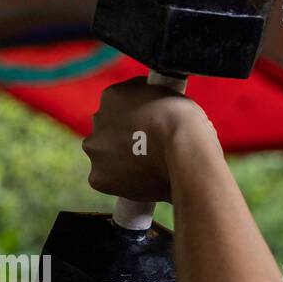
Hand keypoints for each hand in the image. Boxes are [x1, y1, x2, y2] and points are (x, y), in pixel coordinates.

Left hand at [81, 77, 215, 203]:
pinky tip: (141, 183)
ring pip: (105, 159)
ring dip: (120, 164)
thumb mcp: (168, 97)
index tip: (146, 134)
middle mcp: (98, 119)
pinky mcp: (99, 177)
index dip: (133, 124)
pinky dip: (121, 185)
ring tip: (148, 171)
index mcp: (113, 96)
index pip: (117, 111)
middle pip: (107, 134)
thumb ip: (150, 105)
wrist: (185, 149)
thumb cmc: (187, 124)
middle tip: (148, 154)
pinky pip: (106, 182)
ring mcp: (96, 149)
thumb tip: (152, 114)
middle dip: (123, 143)